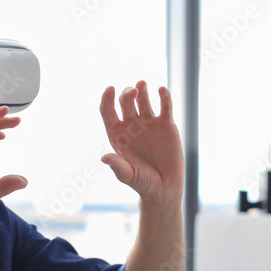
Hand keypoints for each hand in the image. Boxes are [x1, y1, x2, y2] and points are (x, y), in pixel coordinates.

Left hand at [100, 82, 184, 203]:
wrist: (164, 187)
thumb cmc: (142, 182)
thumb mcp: (128, 175)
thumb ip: (117, 166)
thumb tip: (103, 158)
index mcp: (117, 134)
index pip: (107, 111)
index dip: (107, 99)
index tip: (109, 89)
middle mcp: (131, 125)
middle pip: (126, 102)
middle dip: (127, 94)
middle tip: (133, 92)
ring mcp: (149, 123)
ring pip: (143, 100)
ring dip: (142, 90)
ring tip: (142, 84)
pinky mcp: (166, 125)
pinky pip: (165, 107)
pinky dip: (164, 97)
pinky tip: (161, 90)